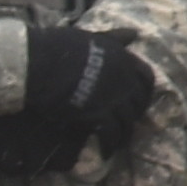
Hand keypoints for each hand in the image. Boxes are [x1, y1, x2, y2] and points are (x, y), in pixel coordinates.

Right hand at [60, 26, 165, 146]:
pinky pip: (111, 134)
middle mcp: (124, 78)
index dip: (144, 90)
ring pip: (127, 121)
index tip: (138, 99)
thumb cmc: (60, 46)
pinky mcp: (98, 114)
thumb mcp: (93, 38)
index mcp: (123, 58)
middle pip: (139, 102)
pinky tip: (105, 151)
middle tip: (127, 123)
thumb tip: (134, 34)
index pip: (146, 77)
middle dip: (134, 114)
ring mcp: (113, 97)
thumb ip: (114, 39)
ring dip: (124, 134)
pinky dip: (110, 145)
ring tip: (118, 143)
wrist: (40, 62)